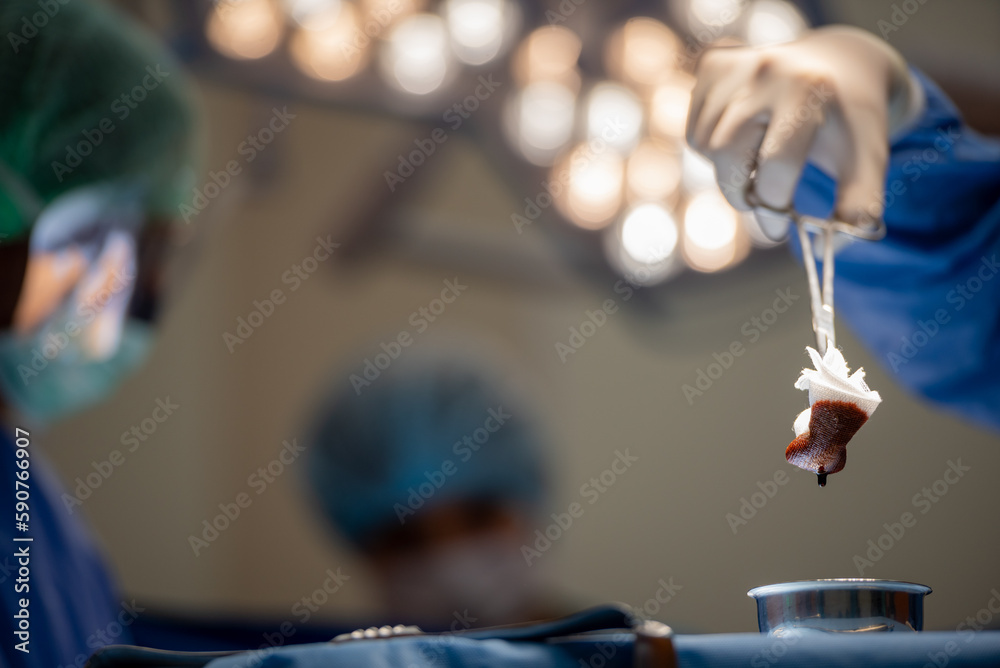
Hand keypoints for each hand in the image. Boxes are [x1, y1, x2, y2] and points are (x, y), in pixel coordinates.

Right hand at [686, 26, 916, 226]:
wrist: (840, 64)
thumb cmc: (850, 122)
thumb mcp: (867, 160)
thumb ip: (858, 206)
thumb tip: (822, 251)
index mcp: (809, 89)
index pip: (776, 163)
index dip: (774, 207)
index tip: (779, 229)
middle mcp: (767, 69)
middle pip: (726, 154)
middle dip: (739, 192)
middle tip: (759, 204)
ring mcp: (735, 64)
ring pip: (705, 145)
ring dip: (727, 170)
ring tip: (758, 165)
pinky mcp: (713, 65)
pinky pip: (695, 129)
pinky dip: (713, 149)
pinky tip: (744, 141)